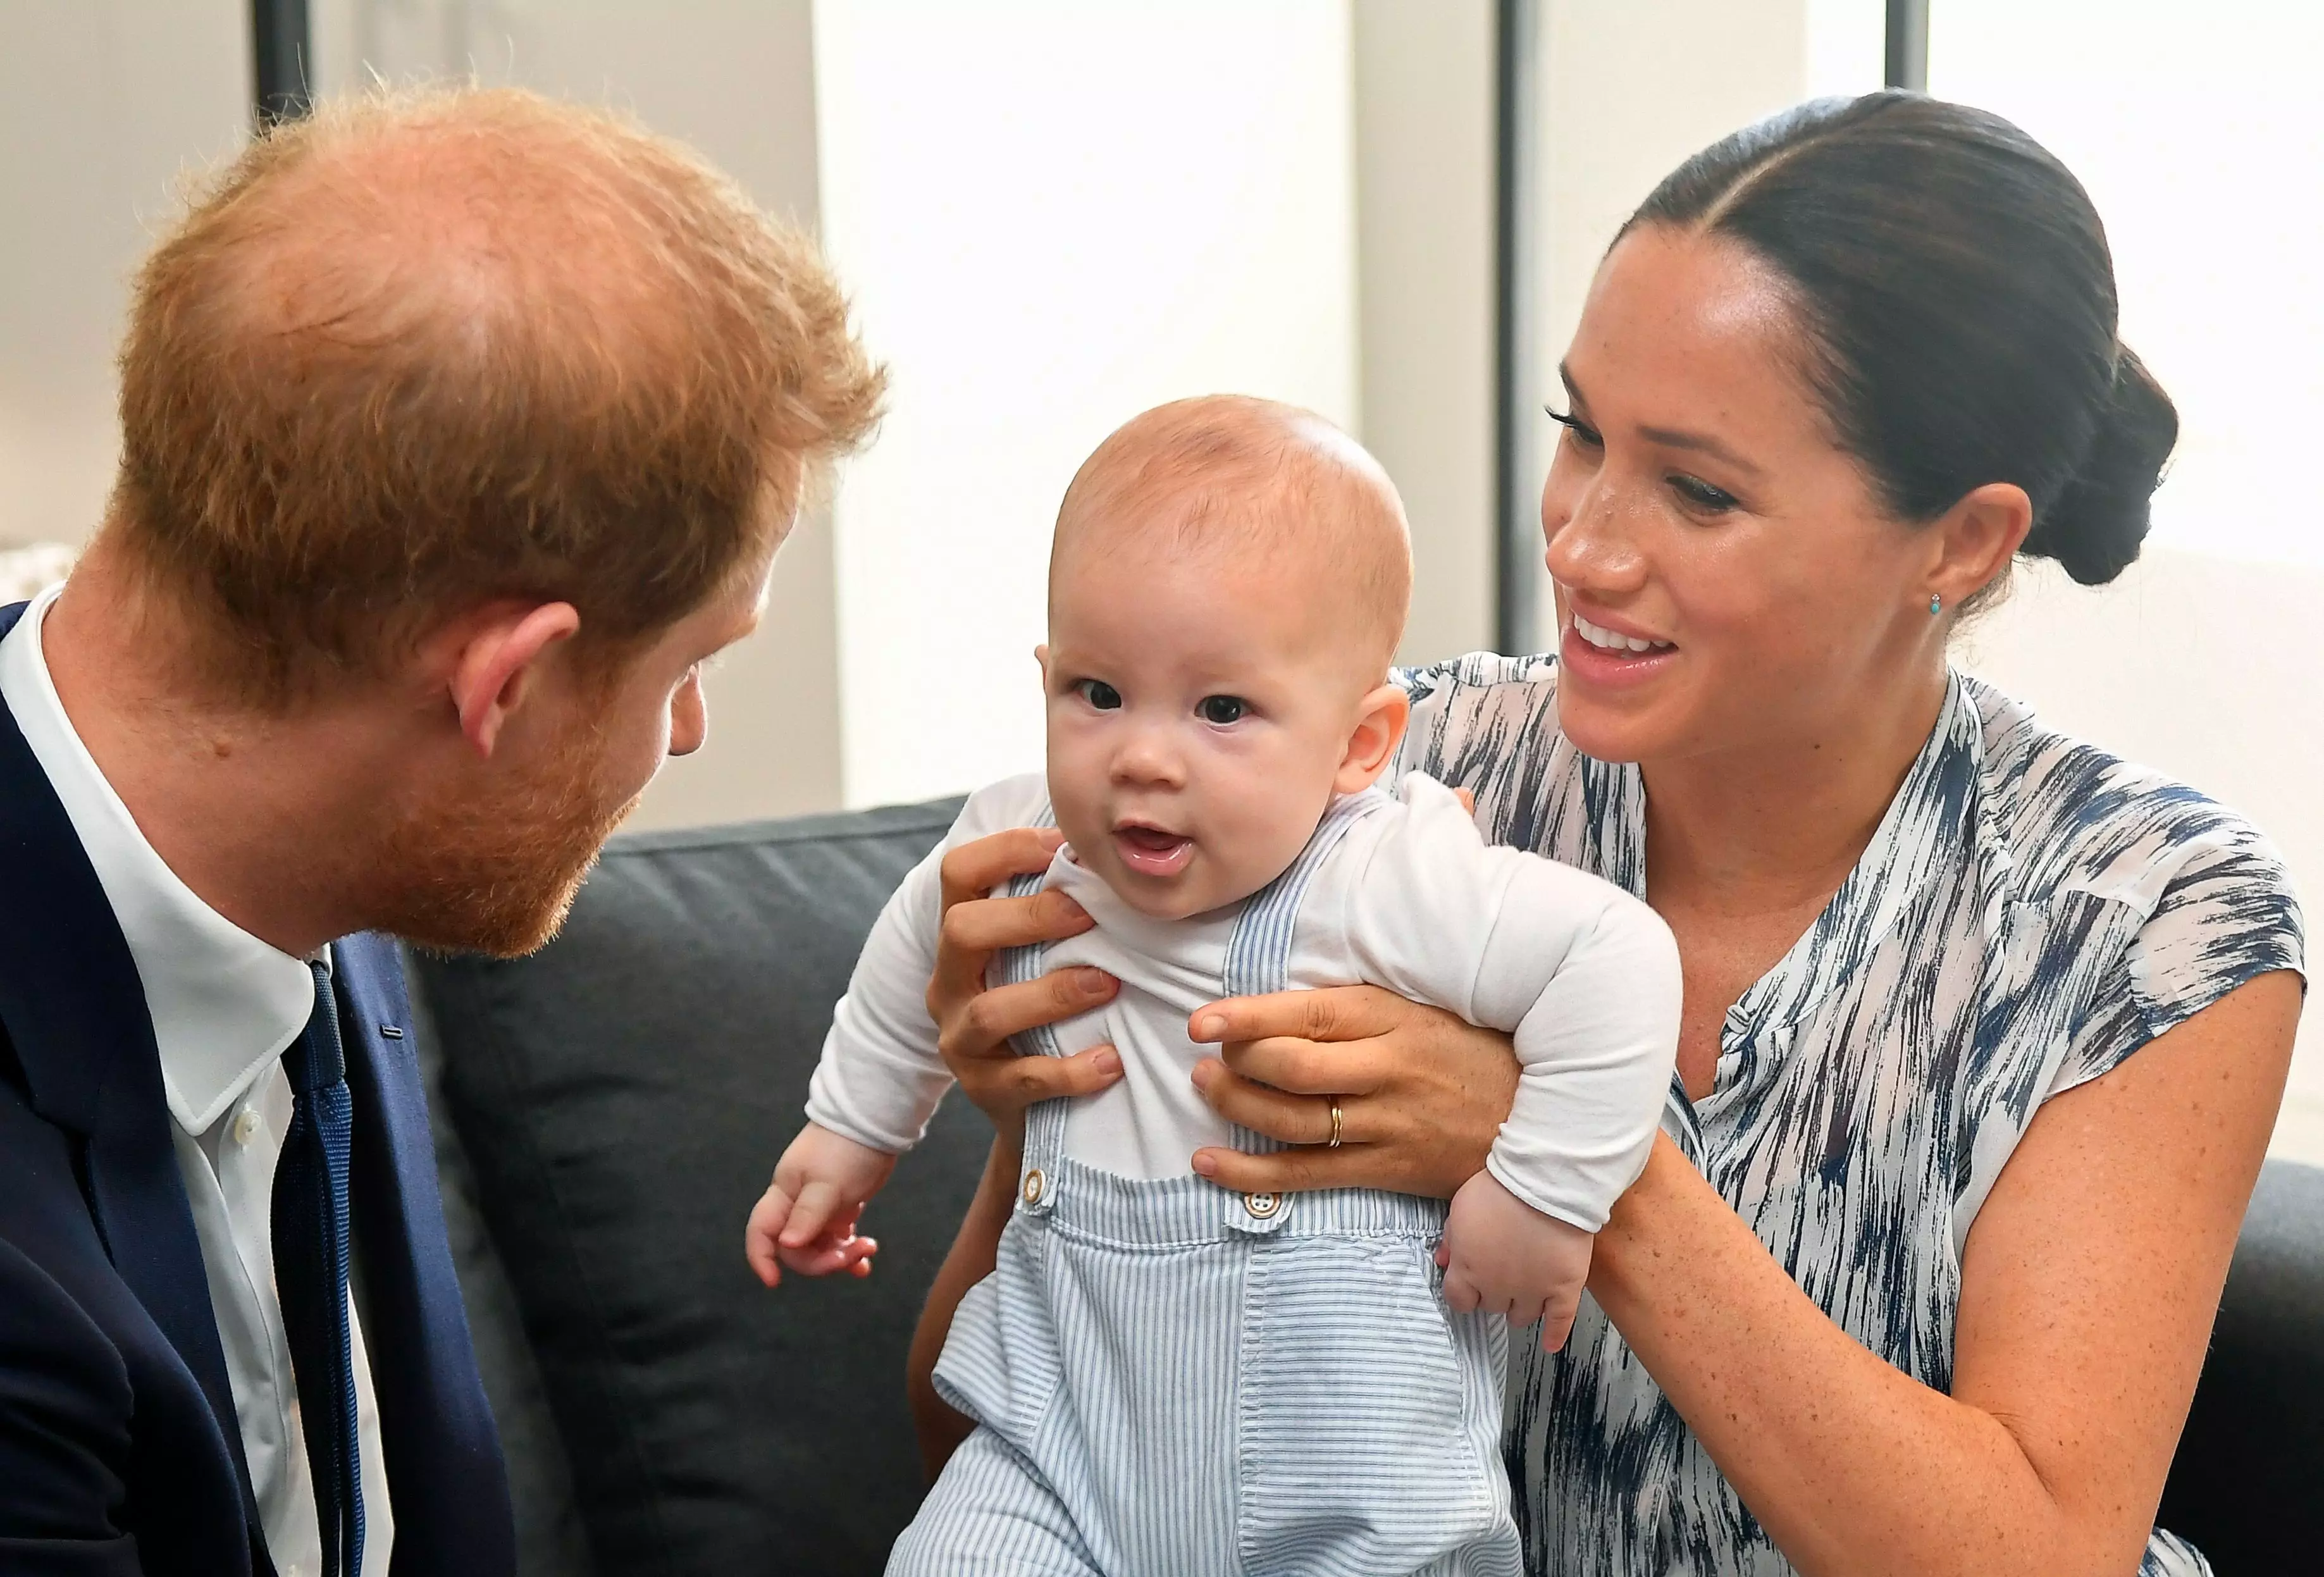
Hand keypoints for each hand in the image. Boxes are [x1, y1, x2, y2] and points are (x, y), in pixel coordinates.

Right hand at [745, 1122, 896, 1286]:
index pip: (761, 1232)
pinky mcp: (841, 1207)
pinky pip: (839, 1238)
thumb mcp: (828, 1184)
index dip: (761, 1258)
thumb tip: (787, 1244)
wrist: (874, 1122)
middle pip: (795, 1248)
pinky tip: (866, 1257)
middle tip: (852, 1254)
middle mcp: (797, 1205)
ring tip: (867, 1249)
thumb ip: (807, 1215)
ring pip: (819, 1246)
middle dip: (821, 1260)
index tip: (775, 1282)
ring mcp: (819, 1207)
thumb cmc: (847, 1148)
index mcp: (785, 1195)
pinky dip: (850, 1250)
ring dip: (840, 1256)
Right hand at [927, 827, 1124, 1145]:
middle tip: (1088, 915)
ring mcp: (960, 1039)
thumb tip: (1116, 850)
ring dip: (1054, 994)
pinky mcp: (984, 1091)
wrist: (1033, 1110)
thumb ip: (1061, 910)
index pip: (960, 872)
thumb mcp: (1039, 956)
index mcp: (961, 937)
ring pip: (989, 1011)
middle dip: (1027, 916)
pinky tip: (1111, 1062)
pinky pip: (1023, 1079)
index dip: (1006, 848)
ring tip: (1108, 985)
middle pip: (961, 930)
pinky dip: (1070, 1071)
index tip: (1064, 845)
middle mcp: (949, 982)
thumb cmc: (1048, 1011)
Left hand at [1184, 985, 1519, 1198]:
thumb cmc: (1473, 1053)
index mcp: (1394, 1020)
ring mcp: (1386, 1126)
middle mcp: (1388, 1072)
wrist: (1540, 1121)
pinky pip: (1306, 1176)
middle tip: (1205, 1055)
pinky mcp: (1386, 1170)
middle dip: (1236, 1063)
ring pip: (1292, 1121)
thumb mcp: (1423, 1010)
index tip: (1203, 1020)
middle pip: (1293, 1069)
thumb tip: (1280, 1004)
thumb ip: (1358, 1009)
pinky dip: (1250, 1173)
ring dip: (1235, 1106)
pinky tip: (1208, 1163)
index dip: (1248, 1017)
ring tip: (1204, 1089)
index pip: (1309, 1014)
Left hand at [1437, 1169, 1592, 1351]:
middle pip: (1491, 1306)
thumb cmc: (1499, 1189)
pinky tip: (1550, 1344)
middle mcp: (1498, 1288)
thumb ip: (1451, 1238)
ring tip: (1523, 1296)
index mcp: (1468, 1270)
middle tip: (1501, 1277)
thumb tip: (1443, 1261)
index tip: (1469, 1286)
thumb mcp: (1460, 1207)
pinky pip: (1560, 1321)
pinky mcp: (1564, 1289)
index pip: (1459, 1300)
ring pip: (1522, 1317)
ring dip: (1519, 1308)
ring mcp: (1533, 1291)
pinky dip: (1555, 1335)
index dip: (1464, 1293)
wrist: (1545, 1182)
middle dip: (1493, 1293)